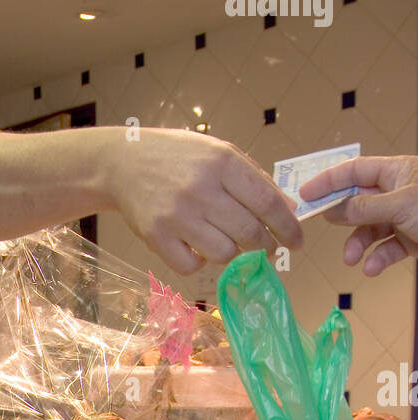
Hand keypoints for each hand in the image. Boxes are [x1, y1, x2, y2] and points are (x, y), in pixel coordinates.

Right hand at [115, 128, 302, 274]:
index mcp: (222, 163)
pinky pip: (192, 265)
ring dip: (232, 254)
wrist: (123, 163)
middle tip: (266, 248)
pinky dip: (200, 262)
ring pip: (224, 254)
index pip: (268, 203)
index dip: (288, 227)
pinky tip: (196, 247)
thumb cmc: (179, 157)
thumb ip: (254, 180)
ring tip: (226, 241)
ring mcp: (176, 215)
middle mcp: (200, 189)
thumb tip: (288, 212)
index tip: (296, 241)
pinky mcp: (156, 237)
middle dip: (264, 246)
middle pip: (249, 233)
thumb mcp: (219, 153)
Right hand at [299, 154, 417, 275]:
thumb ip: (364, 208)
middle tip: (321, 225)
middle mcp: (399, 192)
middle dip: (342, 217)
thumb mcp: (400, 205)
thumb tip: (332, 209)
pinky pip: (387, 249)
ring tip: (352, 259)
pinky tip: (372, 268)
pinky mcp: (411, 240)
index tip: (305, 193)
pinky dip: (378, 259)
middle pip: (359, 201)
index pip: (355, 170)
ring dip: (358, 245)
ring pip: (370, 229)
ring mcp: (404, 217)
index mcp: (398, 172)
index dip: (329, 180)